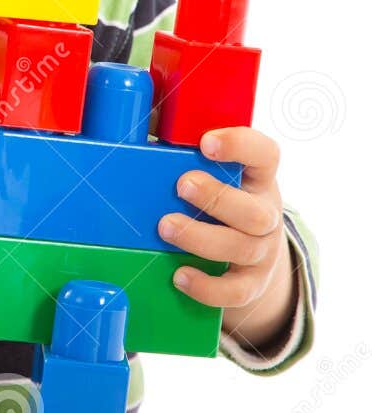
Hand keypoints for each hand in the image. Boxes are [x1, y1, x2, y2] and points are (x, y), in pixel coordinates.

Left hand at [157, 126, 296, 351]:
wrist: (255, 256)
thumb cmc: (221, 201)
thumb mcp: (216, 174)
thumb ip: (184, 148)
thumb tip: (145, 121)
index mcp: (258, 179)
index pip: (265, 155)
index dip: (241, 146)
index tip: (206, 142)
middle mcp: (267, 215)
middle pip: (255, 211)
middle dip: (216, 198)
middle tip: (182, 185)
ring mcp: (262, 253)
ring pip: (242, 248)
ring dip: (201, 238)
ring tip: (166, 227)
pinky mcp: (251, 285)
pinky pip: (234, 292)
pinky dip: (207, 287)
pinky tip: (179, 275)